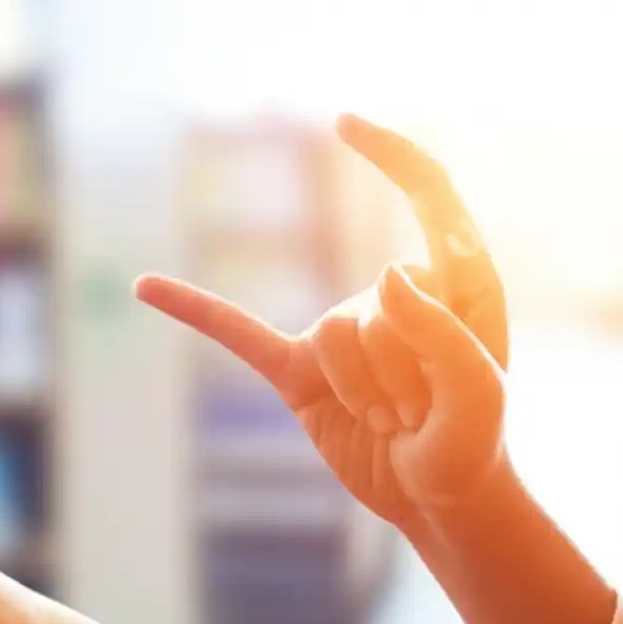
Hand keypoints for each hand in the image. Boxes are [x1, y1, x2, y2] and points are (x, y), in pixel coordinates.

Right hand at [135, 116, 507, 524]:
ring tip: (394, 420)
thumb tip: (387, 271)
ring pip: (335, 338)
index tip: (345, 125)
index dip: (390, 155)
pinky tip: (144, 286)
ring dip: (368, 393)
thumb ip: (441, 332)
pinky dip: (193, 310)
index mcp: (454, 279)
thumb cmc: (471, 439)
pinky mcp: (297, 369)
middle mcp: (392, 292)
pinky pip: (239, 334)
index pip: (427, 194)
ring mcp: (339, 331)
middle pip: (378, 305)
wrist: (436, 498)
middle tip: (427, 411)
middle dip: (404, 372)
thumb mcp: (478, 391)